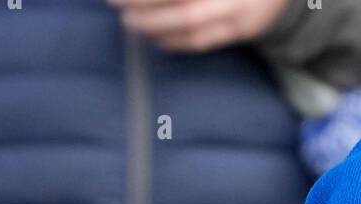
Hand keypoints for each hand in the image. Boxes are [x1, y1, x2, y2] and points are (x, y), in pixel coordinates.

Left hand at [106, 0, 290, 52]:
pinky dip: (178, 42)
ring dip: (156, 25)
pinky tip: (157, 39)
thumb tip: (147, 1)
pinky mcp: (244, 29)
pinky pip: (206, 40)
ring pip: (191, 22)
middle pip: (183, 2)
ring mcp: (240, 10)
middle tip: (115, 2)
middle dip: (144, 2)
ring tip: (130, 22)